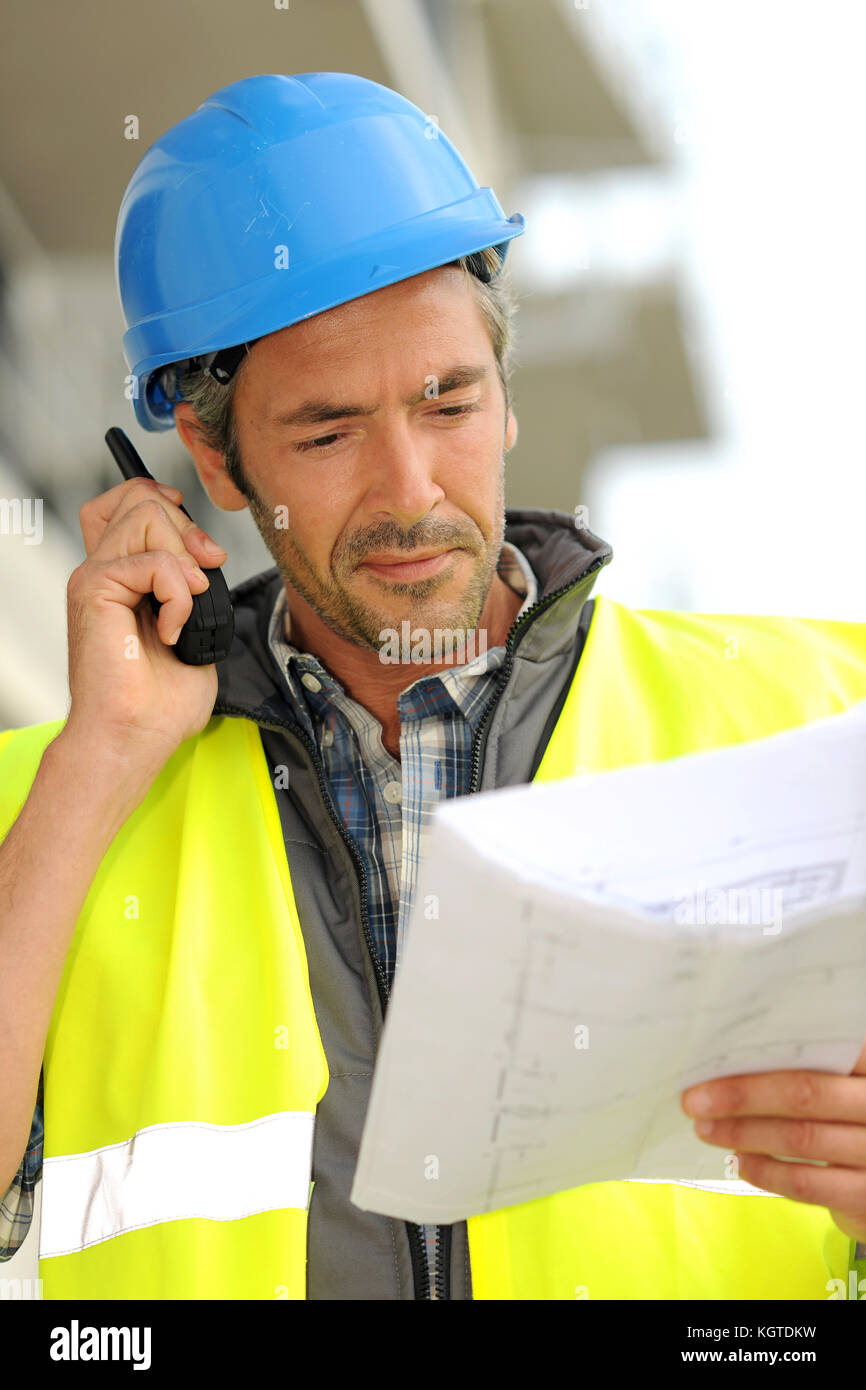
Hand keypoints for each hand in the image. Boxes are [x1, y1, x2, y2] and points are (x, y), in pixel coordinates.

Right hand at [64, 476, 227, 760]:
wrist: (134, 736)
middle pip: (142, 498)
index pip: (133, 503)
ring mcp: (96, 577)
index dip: (171, 508)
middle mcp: (104, 570)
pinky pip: (154, 563)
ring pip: (146, 515)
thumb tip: (208, 563)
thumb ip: (196, 592)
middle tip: (203, 579)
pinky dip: (179, 596)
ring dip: (184, 560)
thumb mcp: (195, 633)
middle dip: (189, 530)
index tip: (203, 551)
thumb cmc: (158, 703)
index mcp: (123, 577)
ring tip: (187, 606)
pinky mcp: (94, 590)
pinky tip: (172, 630)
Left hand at [682, 1038, 865, 1241]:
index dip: (766, 1050)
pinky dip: (766, 1172)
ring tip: (705, 1129)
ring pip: (801, 1137)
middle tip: (695, 1099)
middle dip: (742, 1095)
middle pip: (806, 1092)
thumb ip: (803, 1065)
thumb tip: (726, 1056)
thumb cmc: (848, 1116)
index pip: (820, 1046)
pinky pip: (808, 1182)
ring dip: (744, 1133)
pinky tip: (738, 1162)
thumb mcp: (838, 1082)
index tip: (717, 1052)